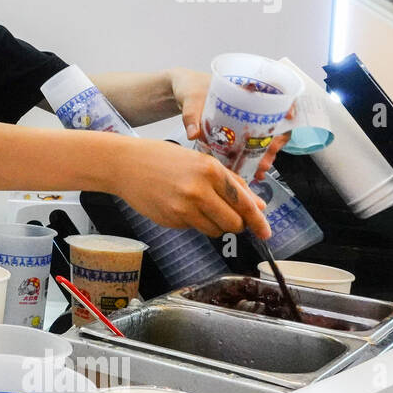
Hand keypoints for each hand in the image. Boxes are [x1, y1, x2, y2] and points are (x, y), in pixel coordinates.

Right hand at [114, 139, 270, 238]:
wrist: (126, 165)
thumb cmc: (163, 159)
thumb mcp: (201, 162)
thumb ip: (230, 183)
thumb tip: (256, 205)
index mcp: (211, 171)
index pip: (243, 203)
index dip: (258, 221)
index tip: (266, 233)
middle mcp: (199, 190)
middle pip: (233, 223)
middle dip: (235, 224)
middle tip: (227, 216)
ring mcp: (183, 208)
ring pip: (215, 231)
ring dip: (214, 224)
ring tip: (198, 207)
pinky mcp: (171, 220)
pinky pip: (194, 228)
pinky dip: (193, 221)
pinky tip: (178, 205)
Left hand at [172, 67, 293, 181]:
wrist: (181, 90)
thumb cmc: (190, 86)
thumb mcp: (191, 98)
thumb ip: (191, 116)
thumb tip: (193, 134)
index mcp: (245, 88)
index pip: (277, 93)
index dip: (289, 104)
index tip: (289, 117)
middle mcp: (252, 103)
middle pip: (275, 122)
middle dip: (274, 144)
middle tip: (265, 162)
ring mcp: (247, 117)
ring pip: (267, 136)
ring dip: (266, 154)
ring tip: (259, 171)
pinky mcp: (238, 129)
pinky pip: (252, 143)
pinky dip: (253, 157)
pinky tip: (251, 170)